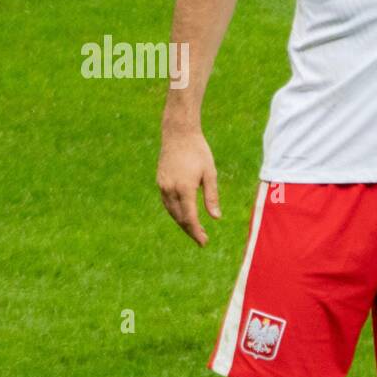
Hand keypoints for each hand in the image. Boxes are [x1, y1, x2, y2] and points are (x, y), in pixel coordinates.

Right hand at [157, 127, 220, 245]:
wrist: (178, 134)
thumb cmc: (199, 152)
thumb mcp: (210, 173)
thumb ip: (212, 197)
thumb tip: (216, 218)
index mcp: (185, 188)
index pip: (190, 217)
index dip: (197, 232)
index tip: (204, 242)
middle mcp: (170, 189)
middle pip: (179, 218)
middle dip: (190, 230)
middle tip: (202, 240)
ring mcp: (163, 185)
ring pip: (171, 212)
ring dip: (182, 223)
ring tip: (195, 230)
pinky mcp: (160, 181)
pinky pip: (167, 203)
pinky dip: (175, 212)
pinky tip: (183, 215)